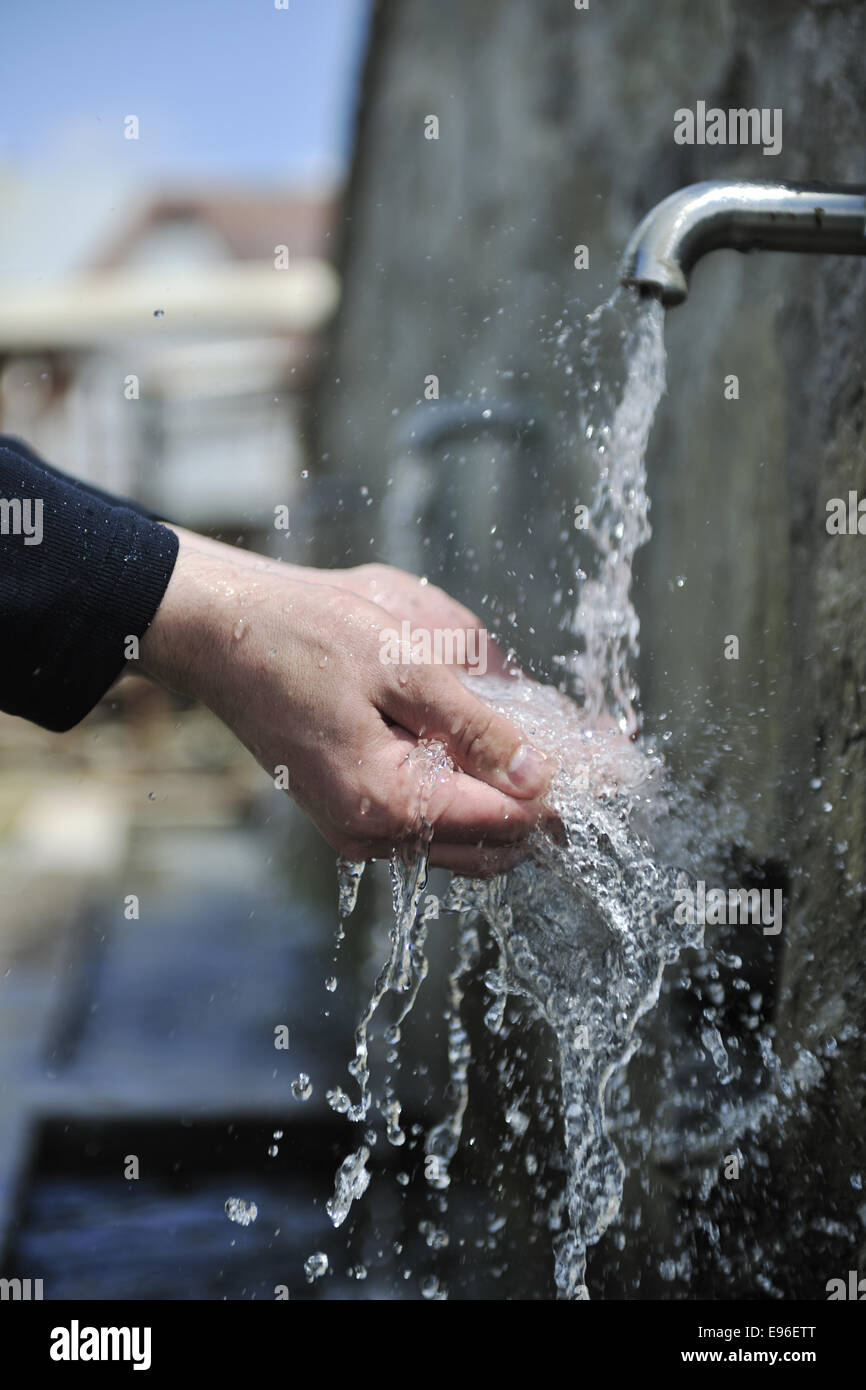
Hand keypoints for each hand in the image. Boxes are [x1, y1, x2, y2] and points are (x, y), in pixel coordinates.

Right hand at [140, 540, 554, 874]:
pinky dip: (471, 797)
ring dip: (512, 808)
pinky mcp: (348, 808)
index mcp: (388, 801)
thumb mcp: (404, 666)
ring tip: (553, 756)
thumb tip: (543, 778)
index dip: (569, 796)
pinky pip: (430, 822)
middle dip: (548, 809)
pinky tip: (489, 753)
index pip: (508, 821)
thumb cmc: (306, 634)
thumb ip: (479, 728)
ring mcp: (356, 828)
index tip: (619, 767)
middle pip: (492, 847)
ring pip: (464, 842)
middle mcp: (371, 833)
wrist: (220, 632)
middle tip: (595, 762)